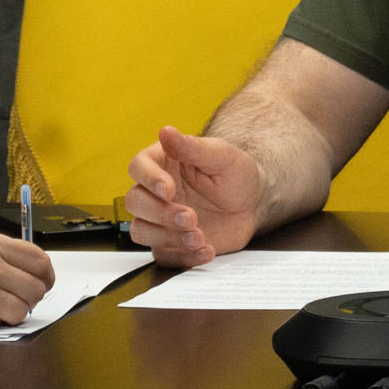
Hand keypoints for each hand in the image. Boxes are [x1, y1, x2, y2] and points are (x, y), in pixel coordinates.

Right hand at [126, 126, 262, 264]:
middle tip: (191, 217)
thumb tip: (166, 131)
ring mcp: (161, 220)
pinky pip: (164, 256)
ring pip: (141, 231)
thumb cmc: (236, 173)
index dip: (148, 179)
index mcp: (163, 163)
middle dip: (161, 213)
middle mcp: (156, 192)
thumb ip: (192, 147)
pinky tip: (207, 250)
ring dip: (167, 237)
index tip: (168, 189)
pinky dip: (184, 257)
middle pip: (135, 202)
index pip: (137, 167)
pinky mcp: (171, 243)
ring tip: (199, 236)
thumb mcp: (221, 155)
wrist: (253, 203)